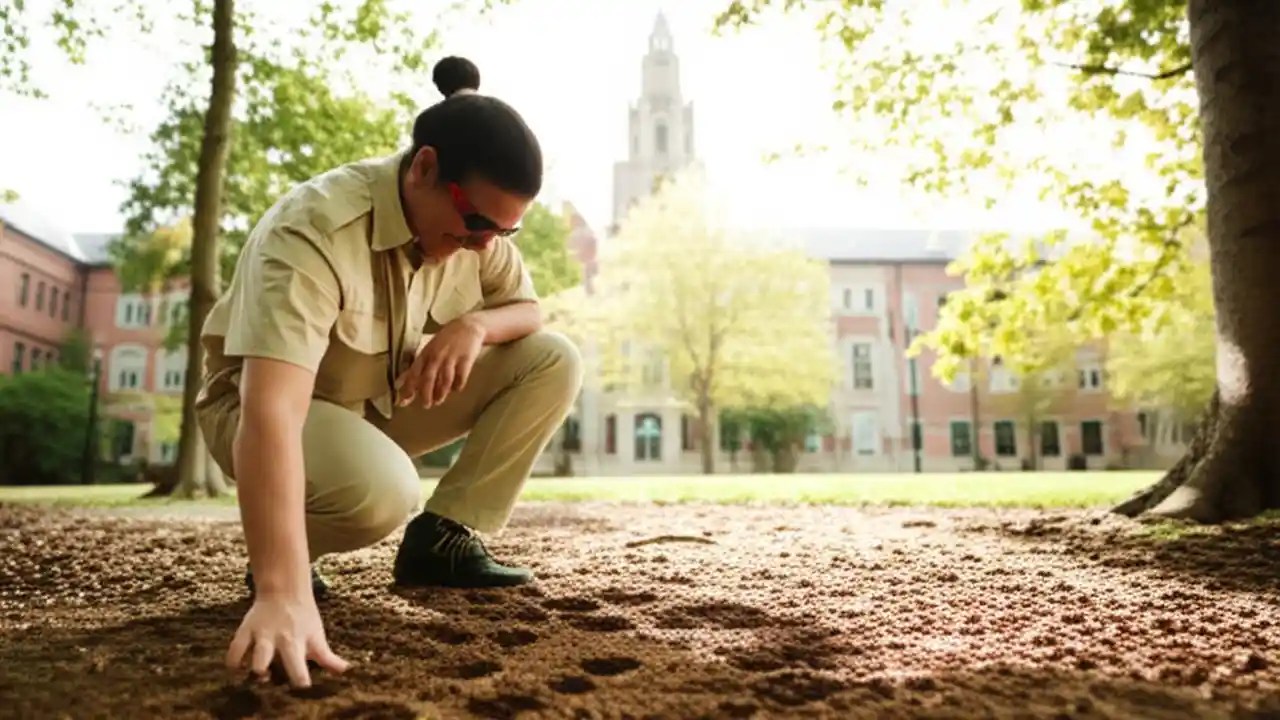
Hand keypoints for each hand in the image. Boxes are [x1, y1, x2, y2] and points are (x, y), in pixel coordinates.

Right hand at [225, 595, 348, 687]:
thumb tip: (346, 670)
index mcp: (298, 642)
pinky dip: (233, 661)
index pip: (299, 664)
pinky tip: (237, 669)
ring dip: (254, 666)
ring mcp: (261, 634)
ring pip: (255, 652)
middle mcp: (279, 639)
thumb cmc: (304, 618)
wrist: (285, 590)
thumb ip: (328, 658)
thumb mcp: (317, 636)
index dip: (300, 678)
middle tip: (269, 679)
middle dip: (267, 672)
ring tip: (258, 673)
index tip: (302, 685)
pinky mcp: (246, 630)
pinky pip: (235, 648)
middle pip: (271, 658)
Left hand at [397, 315, 484, 407]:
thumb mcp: (429, 348)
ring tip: (439, 400)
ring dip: (441, 393)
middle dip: (426, 394)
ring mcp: (451, 358)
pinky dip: (458, 386)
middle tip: (426, 405)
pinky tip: (456, 389)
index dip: (408, 388)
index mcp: (426, 353)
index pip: (414, 373)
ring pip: (444, 380)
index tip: (403, 401)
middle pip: (428, 378)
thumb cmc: (446, 339)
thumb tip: (400, 381)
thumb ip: (418, 365)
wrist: (468, 326)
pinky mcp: (465, 359)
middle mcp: (437, 356)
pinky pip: (460, 377)